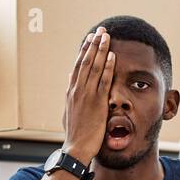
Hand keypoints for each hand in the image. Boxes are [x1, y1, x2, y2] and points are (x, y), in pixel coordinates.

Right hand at [63, 27, 115, 163]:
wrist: (75, 149)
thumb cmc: (74, 133)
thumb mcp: (68, 110)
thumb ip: (70, 94)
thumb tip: (69, 79)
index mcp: (71, 91)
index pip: (78, 66)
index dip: (84, 51)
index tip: (90, 39)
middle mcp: (77, 90)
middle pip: (85, 61)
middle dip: (93, 44)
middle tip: (100, 30)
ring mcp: (86, 96)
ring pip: (93, 67)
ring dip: (100, 49)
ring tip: (106, 35)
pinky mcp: (97, 103)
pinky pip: (103, 81)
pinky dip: (107, 67)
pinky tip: (112, 56)